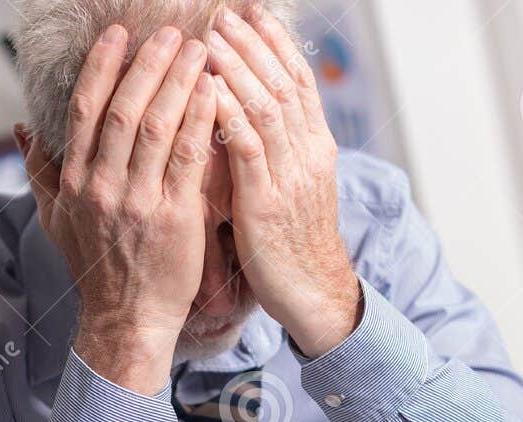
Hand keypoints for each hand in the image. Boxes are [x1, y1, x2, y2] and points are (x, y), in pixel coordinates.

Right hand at [18, 25, 216, 395]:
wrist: (128, 319)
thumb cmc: (97, 268)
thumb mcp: (56, 221)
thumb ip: (40, 171)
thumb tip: (23, 128)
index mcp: (75, 183)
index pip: (86, 111)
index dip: (103, 67)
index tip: (119, 34)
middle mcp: (104, 188)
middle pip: (125, 109)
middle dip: (148, 63)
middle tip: (169, 32)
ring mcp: (140, 202)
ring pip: (159, 126)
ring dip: (179, 81)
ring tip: (198, 49)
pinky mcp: (176, 217)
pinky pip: (189, 158)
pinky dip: (201, 120)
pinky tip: (213, 92)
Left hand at [207, 6, 360, 357]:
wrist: (313, 293)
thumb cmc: (291, 244)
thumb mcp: (291, 188)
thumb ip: (275, 151)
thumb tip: (249, 116)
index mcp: (315, 147)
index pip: (298, 80)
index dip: (275, 43)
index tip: (252, 13)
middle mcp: (308, 153)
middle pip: (282, 82)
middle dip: (252, 45)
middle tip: (223, 14)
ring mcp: (290, 177)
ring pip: (267, 107)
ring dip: (237, 70)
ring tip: (209, 40)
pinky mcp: (267, 204)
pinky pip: (248, 149)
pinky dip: (228, 115)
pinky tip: (208, 92)